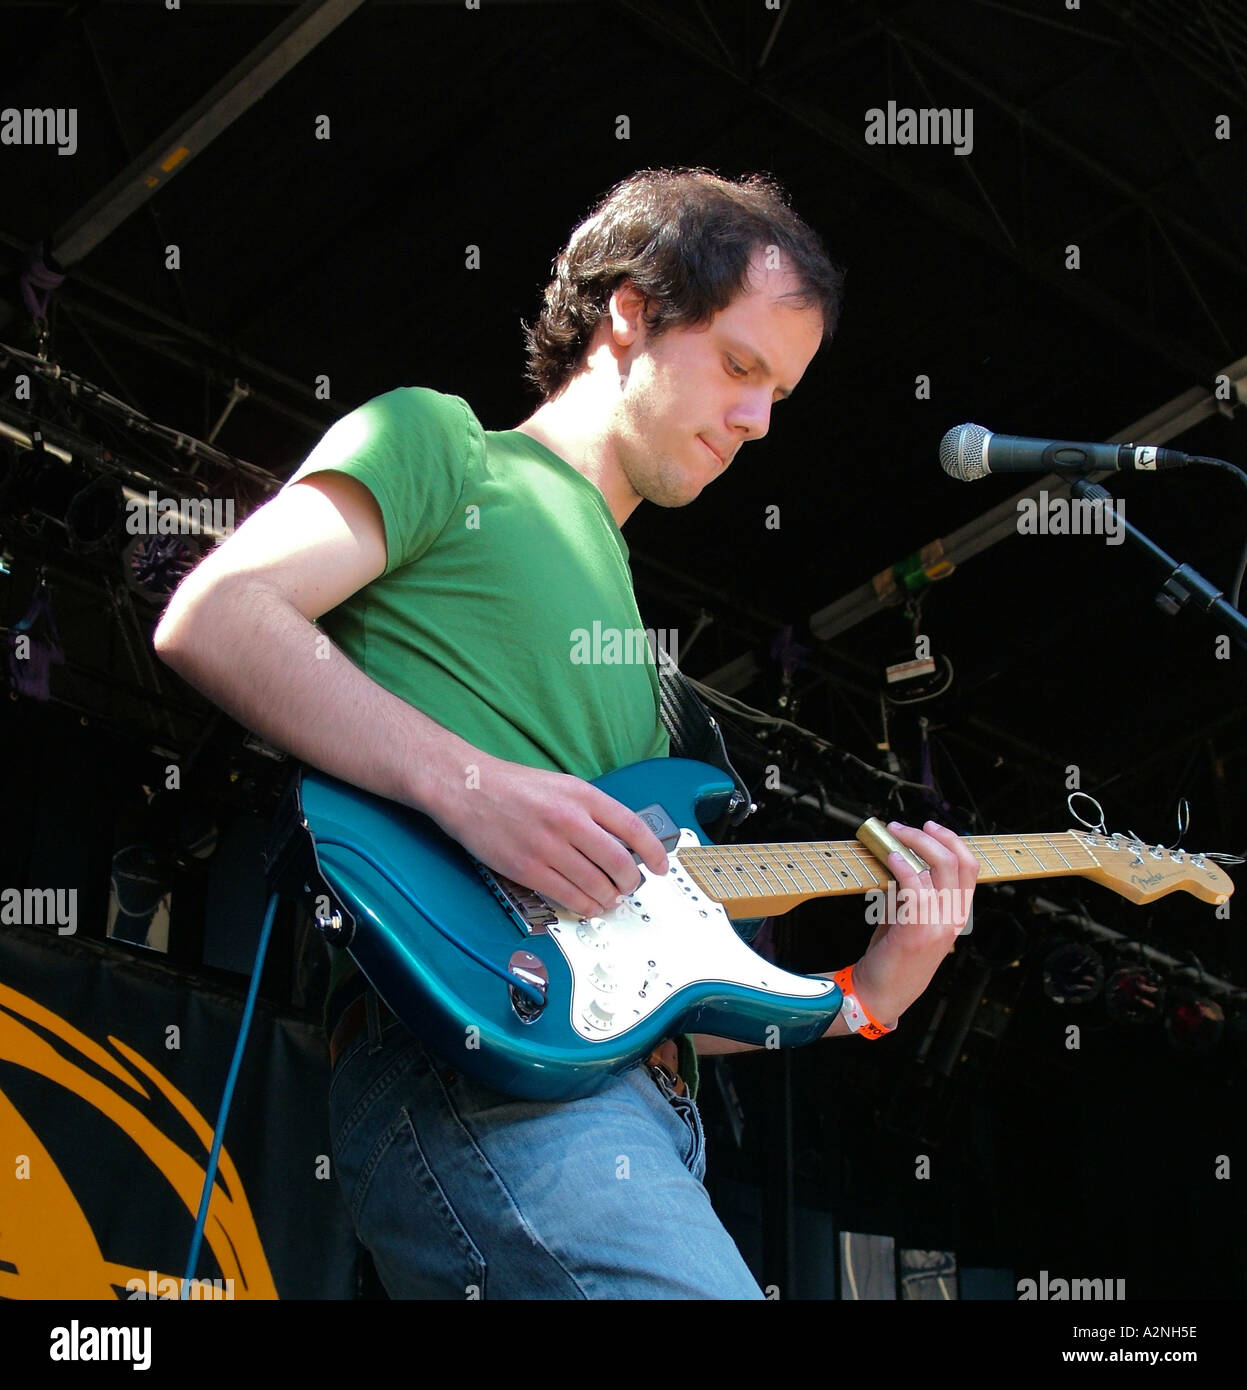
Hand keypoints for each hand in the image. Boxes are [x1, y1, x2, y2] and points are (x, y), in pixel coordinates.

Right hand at [431, 751, 668, 917]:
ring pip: (595, 883)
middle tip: (631, 888)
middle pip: (617, 861)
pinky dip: (584, 905)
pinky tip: (589, 906)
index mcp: (582, 795)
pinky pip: (567, 895)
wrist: (468, 789)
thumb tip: (619, 841)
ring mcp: (548, 846)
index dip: (653, 851)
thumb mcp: (561, 785)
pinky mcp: (527, 868)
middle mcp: (569, 820)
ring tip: (611, 900)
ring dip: (609, 898)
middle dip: (630, 882)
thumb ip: (590, 810)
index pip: (631, 826)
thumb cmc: (513, 786)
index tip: (661, 866)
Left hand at [848, 820, 978, 1026]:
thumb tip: (901, 859)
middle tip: (903, 827)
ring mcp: (938, 924)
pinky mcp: (917, 930)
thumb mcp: (909, 919)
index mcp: (956, 915)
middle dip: (931, 836)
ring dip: (913, 843)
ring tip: (892, 834)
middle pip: (958, 861)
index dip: (953, 841)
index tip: (930, 827)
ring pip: (939, 867)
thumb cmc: (892, 957)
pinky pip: (915, 885)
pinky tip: (891, 857)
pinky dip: (903, 865)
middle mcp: (953, 918)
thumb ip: (911, 892)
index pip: (970, 868)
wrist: (880, 994)